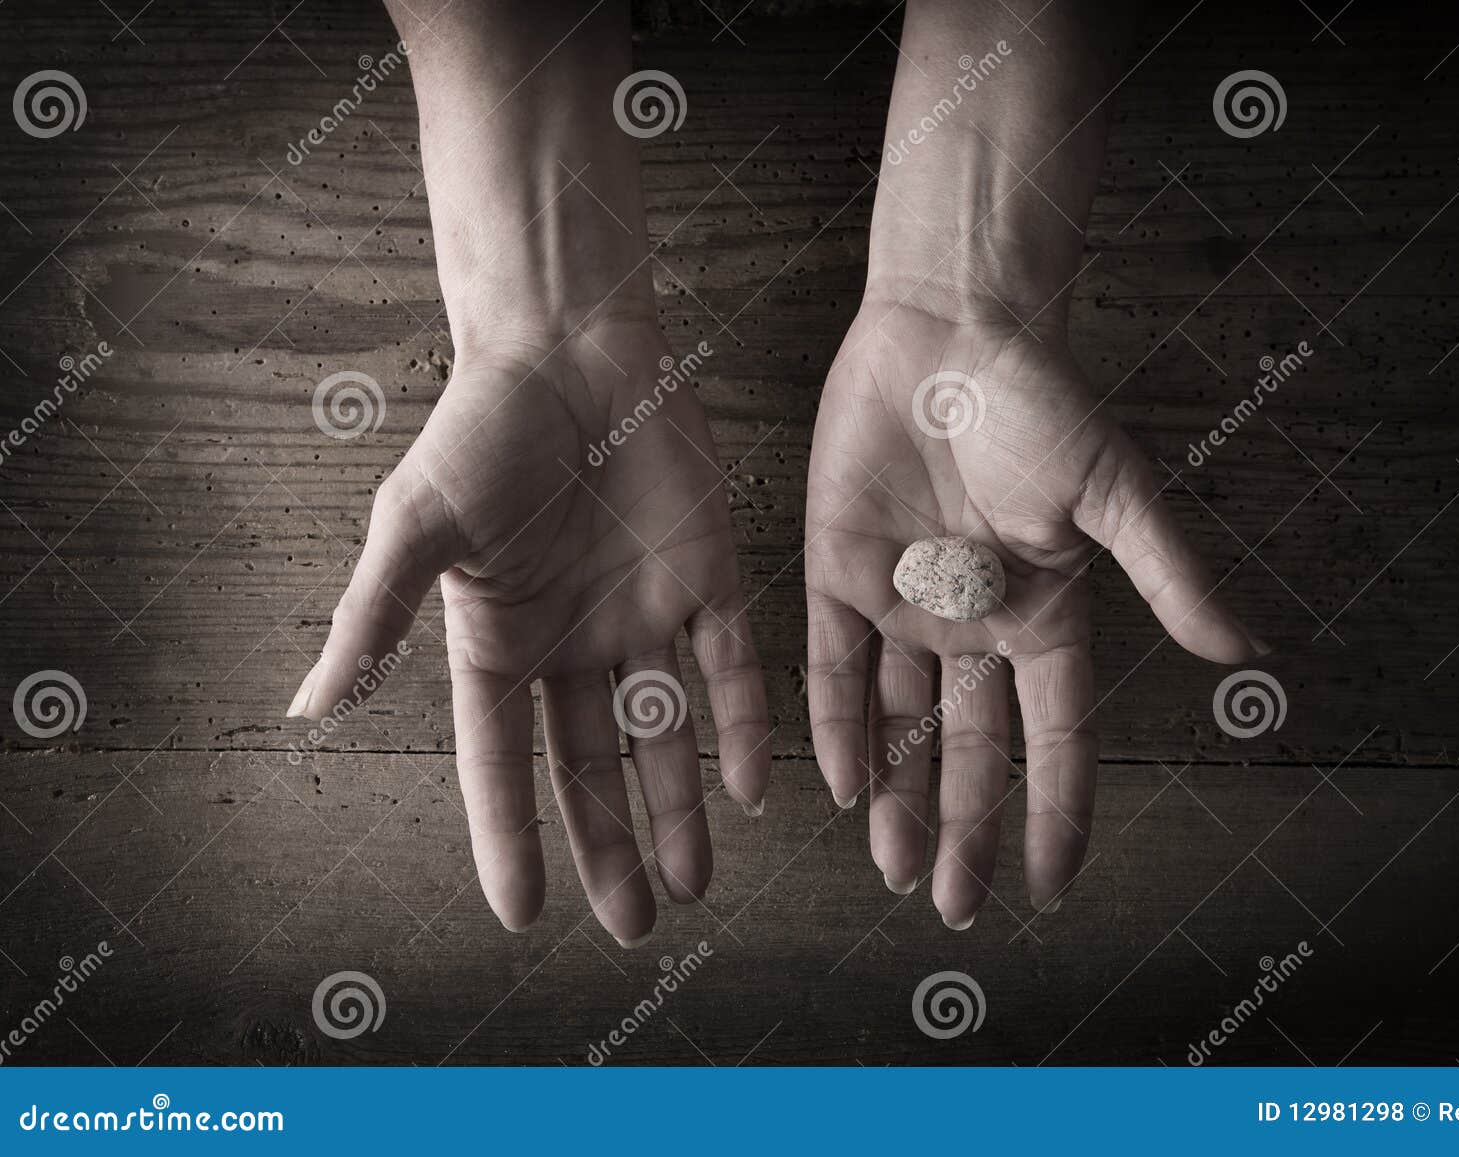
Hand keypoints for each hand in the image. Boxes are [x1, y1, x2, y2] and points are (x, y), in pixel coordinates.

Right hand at [291, 322, 770, 942]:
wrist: (572, 347)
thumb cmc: (483, 430)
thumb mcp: (417, 528)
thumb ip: (377, 621)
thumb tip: (308, 706)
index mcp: (501, 640)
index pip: (502, 761)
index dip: (509, 835)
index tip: (522, 914)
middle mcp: (575, 642)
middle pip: (594, 767)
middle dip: (613, 845)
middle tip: (634, 925)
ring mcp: (644, 614)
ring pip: (666, 734)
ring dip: (679, 808)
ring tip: (692, 885)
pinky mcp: (709, 576)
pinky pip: (730, 668)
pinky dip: (740, 726)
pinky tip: (749, 786)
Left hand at [805, 301, 1263, 926]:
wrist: (949, 329)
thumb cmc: (1041, 405)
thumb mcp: (1115, 496)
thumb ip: (1169, 577)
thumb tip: (1248, 656)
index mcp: (1045, 616)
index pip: (1055, 740)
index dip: (1057, 814)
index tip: (1051, 889)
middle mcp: (974, 623)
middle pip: (970, 751)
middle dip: (966, 829)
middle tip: (954, 906)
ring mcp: (905, 601)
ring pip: (898, 724)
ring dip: (897, 797)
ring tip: (897, 869)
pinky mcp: (839, 570)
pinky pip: (835, 667)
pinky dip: (835, 725)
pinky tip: (839, 786)